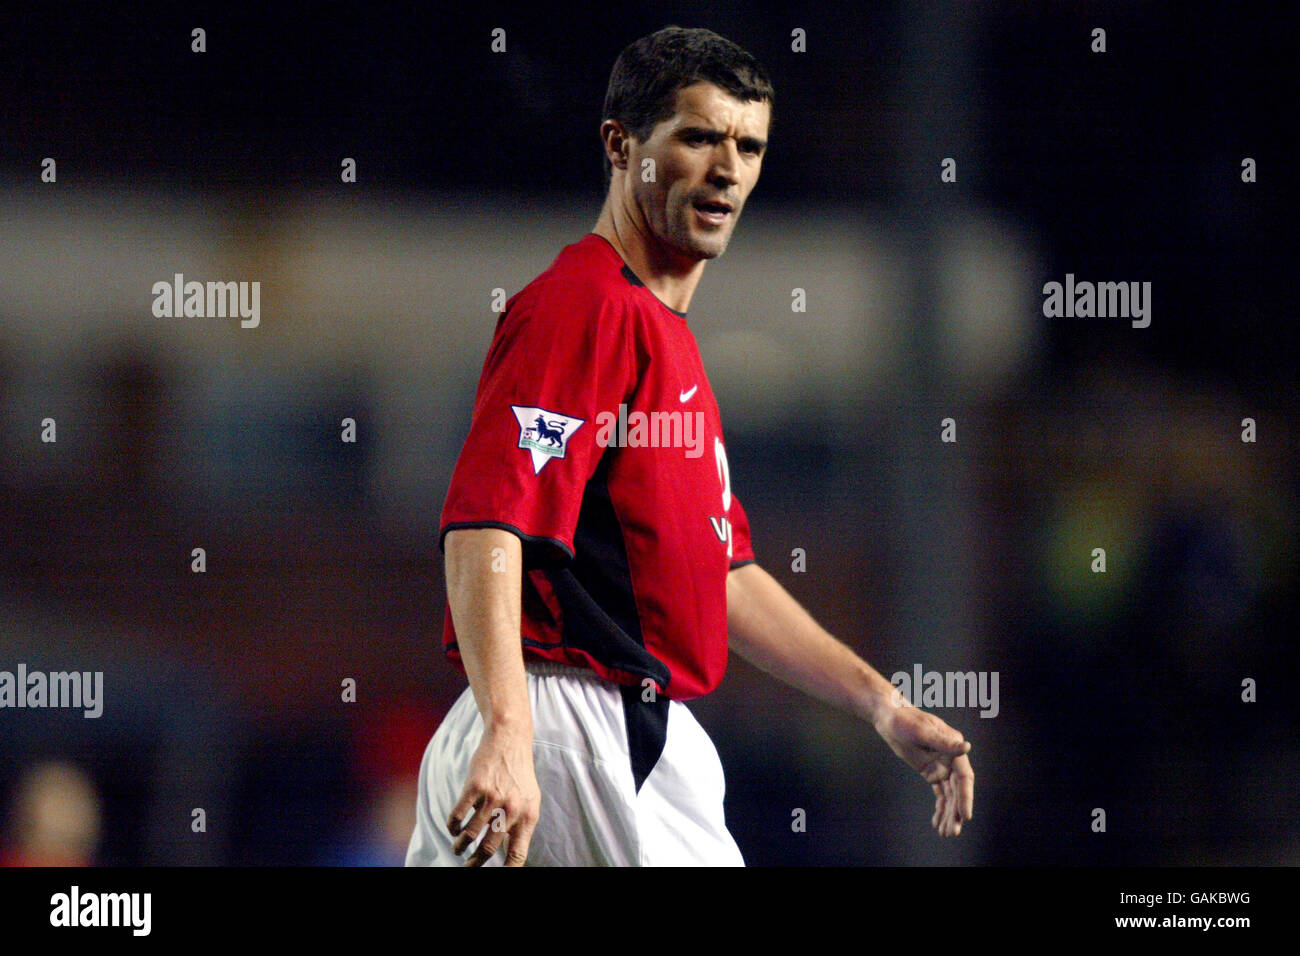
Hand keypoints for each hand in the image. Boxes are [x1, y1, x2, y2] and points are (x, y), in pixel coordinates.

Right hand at [446, 724, 540, 865]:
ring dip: (460, 847)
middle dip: (475, 864)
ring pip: (470, 835)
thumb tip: (512, 854)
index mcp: (528, 816)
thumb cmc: (519, 774)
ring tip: (458, 849)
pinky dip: (453, 828)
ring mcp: (492, 798)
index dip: (506, 871)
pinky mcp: (475, 787)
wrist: (509, 740)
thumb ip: (521, 825)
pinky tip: (454, 830)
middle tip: (468, 867)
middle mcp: (511, 810)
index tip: (494, 876)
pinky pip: (458, 816)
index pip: (517, 855)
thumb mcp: (530, 800)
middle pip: (488, 849)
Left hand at [872, 693, 973, 836]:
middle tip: (952, 832)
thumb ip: (942, 742)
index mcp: (953, 746)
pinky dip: (940, 808)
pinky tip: (937, 823)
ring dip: (949, 814)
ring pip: (950, 795)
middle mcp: (952, 758)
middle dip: (956, 812)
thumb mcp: (920, 730)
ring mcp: (943, 766)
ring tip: (945, 833)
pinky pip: (940, 793)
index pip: (964, 777)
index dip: (966, 797)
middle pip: (958, 790)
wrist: (889, 716)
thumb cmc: (903, 719)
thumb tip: (966, 748)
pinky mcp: (932, 772)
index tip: (966, 816)